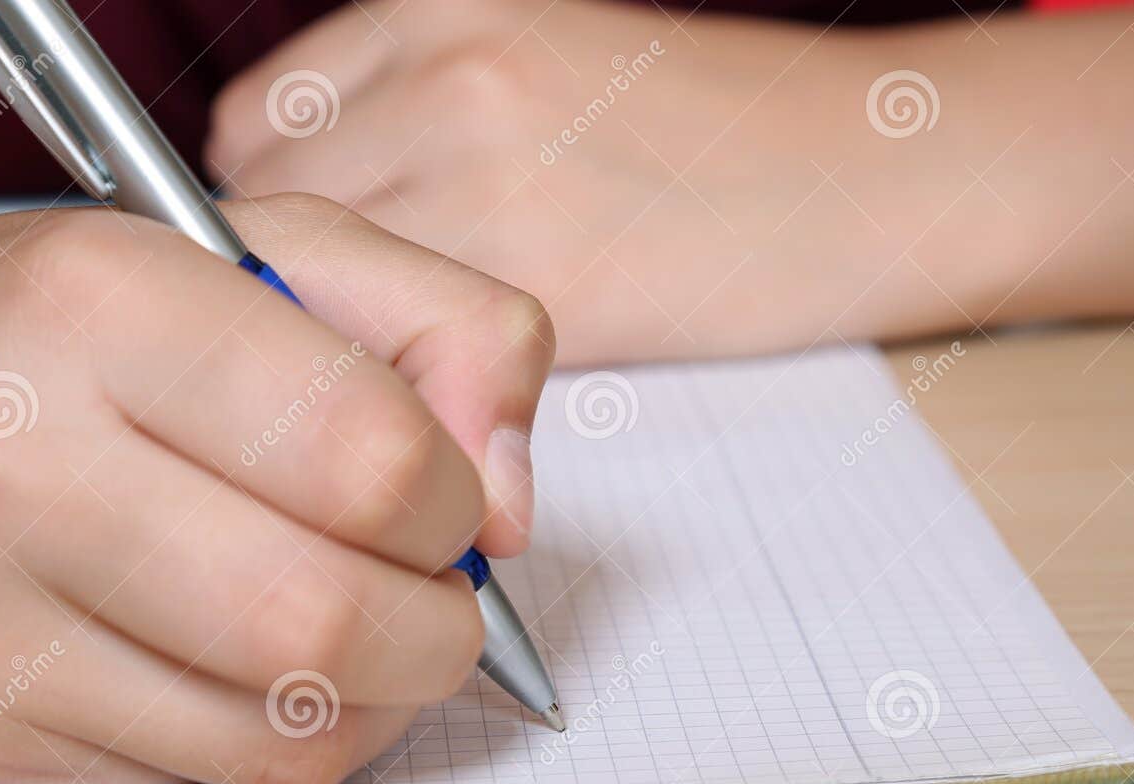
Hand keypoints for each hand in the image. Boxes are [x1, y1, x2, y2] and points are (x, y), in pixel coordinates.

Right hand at [0, 193, 552, 783]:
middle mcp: (7, 466)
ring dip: (380, 698)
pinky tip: (257, 666)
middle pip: (328, 626)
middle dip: (440, 629)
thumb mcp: (249, 252)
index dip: (454, 499)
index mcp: (94, 304)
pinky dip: (287, 735)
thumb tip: (512, 505)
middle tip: (430, 590)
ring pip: (288, 736)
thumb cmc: (43, 329)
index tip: (440, 495)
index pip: (365, 455)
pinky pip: (219, 779)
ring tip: (354, 623)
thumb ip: (438, 327)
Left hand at [205, 0, 1044, 363]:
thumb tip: (310, 202)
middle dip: (290, 287)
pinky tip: (467, 395)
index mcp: (437, 8)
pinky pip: (413, 358)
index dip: (266, 215)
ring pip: (325, 295)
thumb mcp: (541, 61)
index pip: (256, 128)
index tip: (296, 274)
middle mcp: (448, 77)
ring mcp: (493, 178)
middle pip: (271, 210)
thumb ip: (412, 109)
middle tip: (344, 343)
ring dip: (341, 348)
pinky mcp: (550, 287)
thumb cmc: (715, 130)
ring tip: (407, 374)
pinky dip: (416, 391)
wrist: (877, 170)